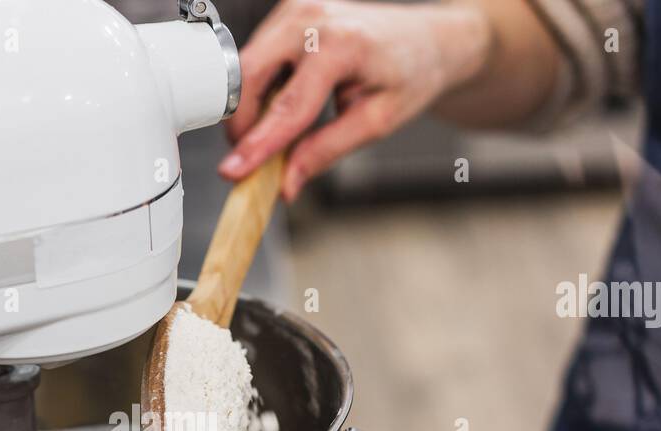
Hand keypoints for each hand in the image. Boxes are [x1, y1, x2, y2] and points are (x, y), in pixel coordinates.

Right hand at [219, 0, 492, 199]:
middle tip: (251, 157)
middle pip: (249, 75)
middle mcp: (312, 17)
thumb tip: (287, 182)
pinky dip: (261, 89)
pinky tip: (283, 105)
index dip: (258, 144)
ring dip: (250, 106)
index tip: (232, 172)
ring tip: (277, 131)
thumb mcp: (376, 122)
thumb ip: (326, 151)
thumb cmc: (411, 73)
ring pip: (247, 67)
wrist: (427, 39)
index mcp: (342, 43)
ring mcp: (296, 10)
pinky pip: (258, 57)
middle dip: (243, 122)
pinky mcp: (288, 14)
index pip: (288, 105)